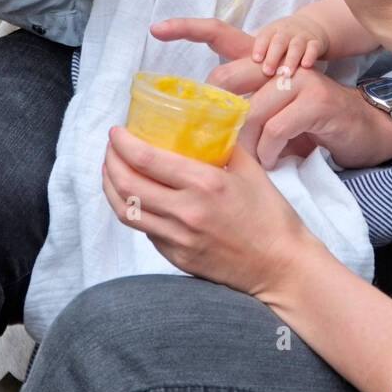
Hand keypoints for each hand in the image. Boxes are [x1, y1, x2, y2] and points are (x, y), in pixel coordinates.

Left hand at [102, 126, 316, 298]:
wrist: (280, 267)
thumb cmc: (271, 217)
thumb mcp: (251, 170)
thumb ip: (225, 145)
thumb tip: (207, 125)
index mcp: (205, 184)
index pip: (147, 160)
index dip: (123, 143)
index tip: (116, 131)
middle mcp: (186, 212)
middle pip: (127, 185)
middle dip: (110, 161)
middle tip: (111, 147)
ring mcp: (178, 238)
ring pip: (126, 211)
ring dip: (111, 188)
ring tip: (112, 170)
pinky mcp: (176, 257)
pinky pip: (145, 230)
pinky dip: (134, 210)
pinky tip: (137, 197)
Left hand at [149, 16, 391, 167]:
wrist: (364, 128)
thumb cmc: (311, 125)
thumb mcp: (272, 114)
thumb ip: (242, 110)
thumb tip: (199, 131)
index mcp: (261, 60)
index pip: (218, 33)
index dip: (187, 27)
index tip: (157, 28)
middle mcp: (278, 62)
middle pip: (228, 75)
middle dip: (216, 114)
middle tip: (210, 145)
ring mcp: (299, 78)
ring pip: (252, 109)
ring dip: (247, 143)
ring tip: (248, 163)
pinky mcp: (316, 101)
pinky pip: (277, 128)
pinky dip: (270, 150)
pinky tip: (271, 161)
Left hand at [250, 14, 329, 77]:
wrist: (311, 26)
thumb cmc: (281, 39)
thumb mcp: (266, 40)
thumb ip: (248, 55)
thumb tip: (224, 75)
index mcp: (270, 32)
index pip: (263, 36)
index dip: (260, 46)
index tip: (255, 59)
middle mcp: (285, 32)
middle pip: (278, 41)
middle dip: (273, 55)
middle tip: (268, 71)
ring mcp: (301, 37)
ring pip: (295, 46)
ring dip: (291, 59)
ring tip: (286, 74)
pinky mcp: (315, 43)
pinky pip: (313, 48)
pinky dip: (310, 56)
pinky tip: (306, 66)